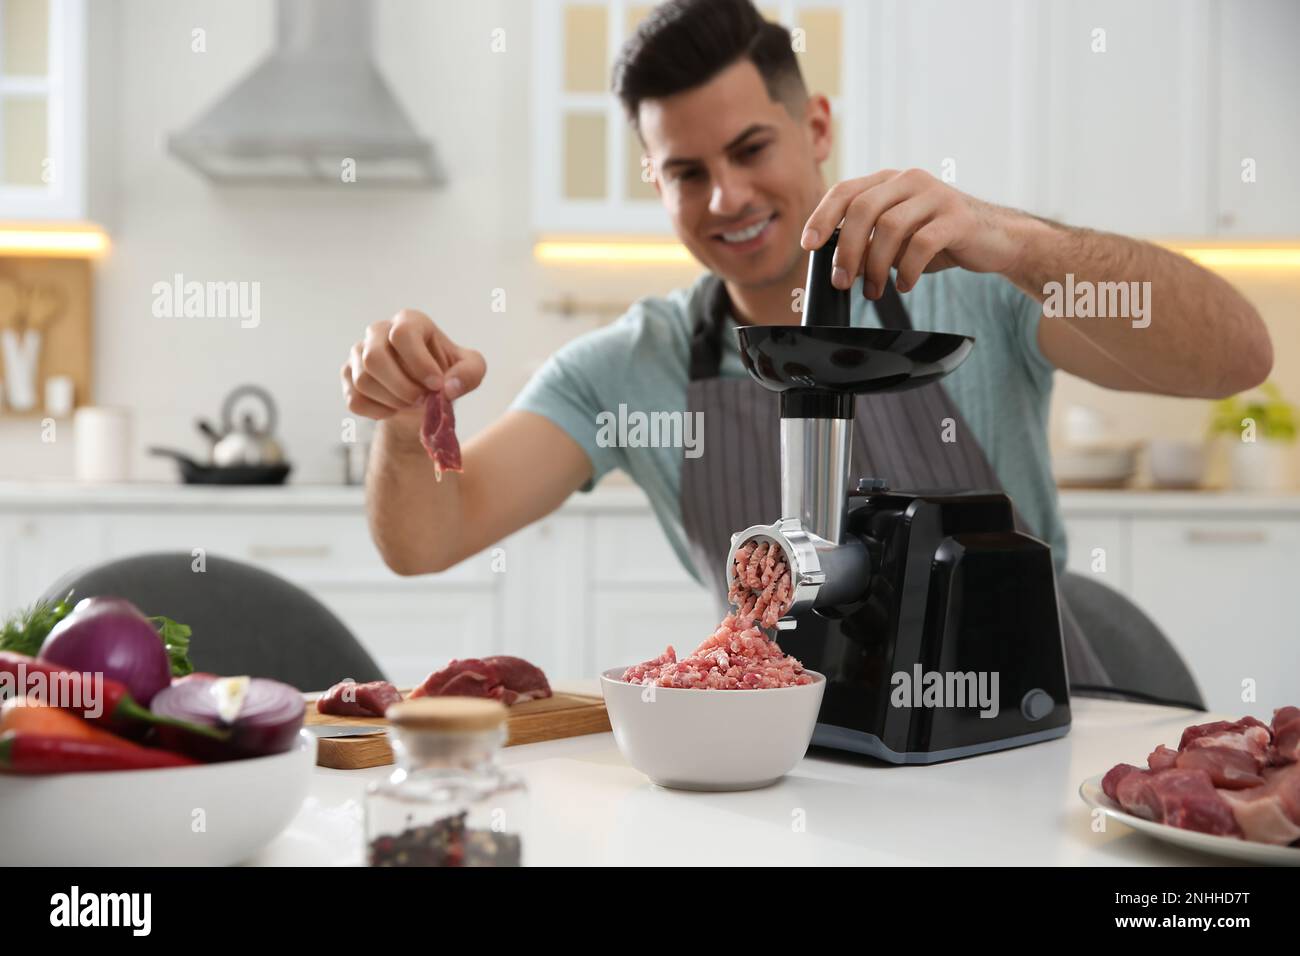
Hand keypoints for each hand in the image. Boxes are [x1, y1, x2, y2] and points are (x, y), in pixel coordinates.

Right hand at [341, 309, 485, 421]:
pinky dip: (378, 412)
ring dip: (392, 401)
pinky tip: (394, 408)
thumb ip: (469, 374)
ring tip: (411, 404)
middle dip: (401, 387)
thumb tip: (448, 386)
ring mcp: (359, 353)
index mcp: (409, 321)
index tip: (436, 384)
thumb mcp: (470, 371)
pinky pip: (355, 400)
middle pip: (374, 358)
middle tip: (421, 400)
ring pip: (363, 381)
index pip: (403, 333)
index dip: (419, 363)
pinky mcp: (348, 376)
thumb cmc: (445, 376)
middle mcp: (378, 332)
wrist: (423, 398)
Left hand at [801, 169, 1027, 297]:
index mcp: (889, 181)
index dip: (822, 217)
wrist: (994, 239)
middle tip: (841, 282)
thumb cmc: (938, 238)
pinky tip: (904, 285)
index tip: (809, 245)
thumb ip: (868, 244)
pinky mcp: (957, 217)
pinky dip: (906, 271)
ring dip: (875, 267)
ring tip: (874, 291)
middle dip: (846, 250)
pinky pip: (921, 244)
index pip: (845, 191)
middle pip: (862, 210)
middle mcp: (910, 181)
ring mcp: (935, 196)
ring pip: (890, 228)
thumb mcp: (897, 239)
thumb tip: (837, 267)